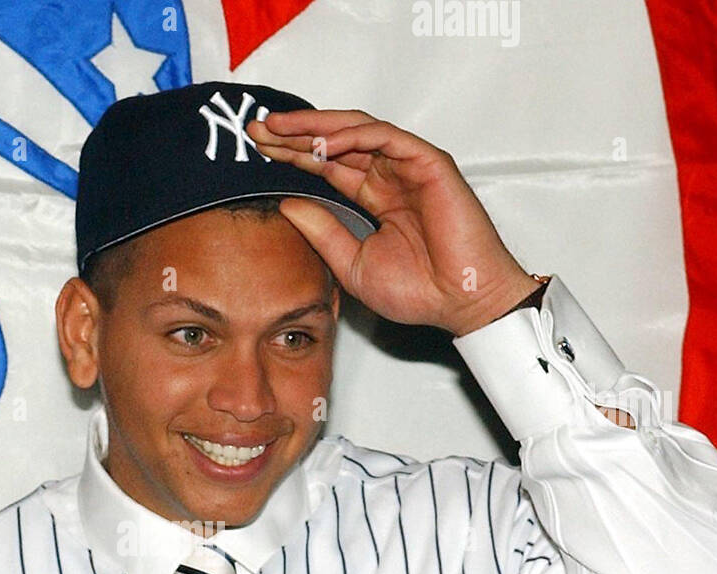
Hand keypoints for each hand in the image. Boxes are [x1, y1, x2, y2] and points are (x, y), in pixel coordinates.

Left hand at [248, 110, 538, 335]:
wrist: (460, 303)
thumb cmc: (420, 292)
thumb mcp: (352, 263)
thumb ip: (322, 231)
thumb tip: (286, 204)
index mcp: (375, 198)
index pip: (326, 167)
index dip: (292, 156)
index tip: (258, 152)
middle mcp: (390, 177)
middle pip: (335, 143)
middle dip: (294, 133)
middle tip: (256, 128)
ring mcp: (409, 167)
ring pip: (357, 131)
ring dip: (316, 127)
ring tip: (279, 128)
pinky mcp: (428, 163)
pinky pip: (385, 137)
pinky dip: (351, 136)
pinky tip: (320, 143)